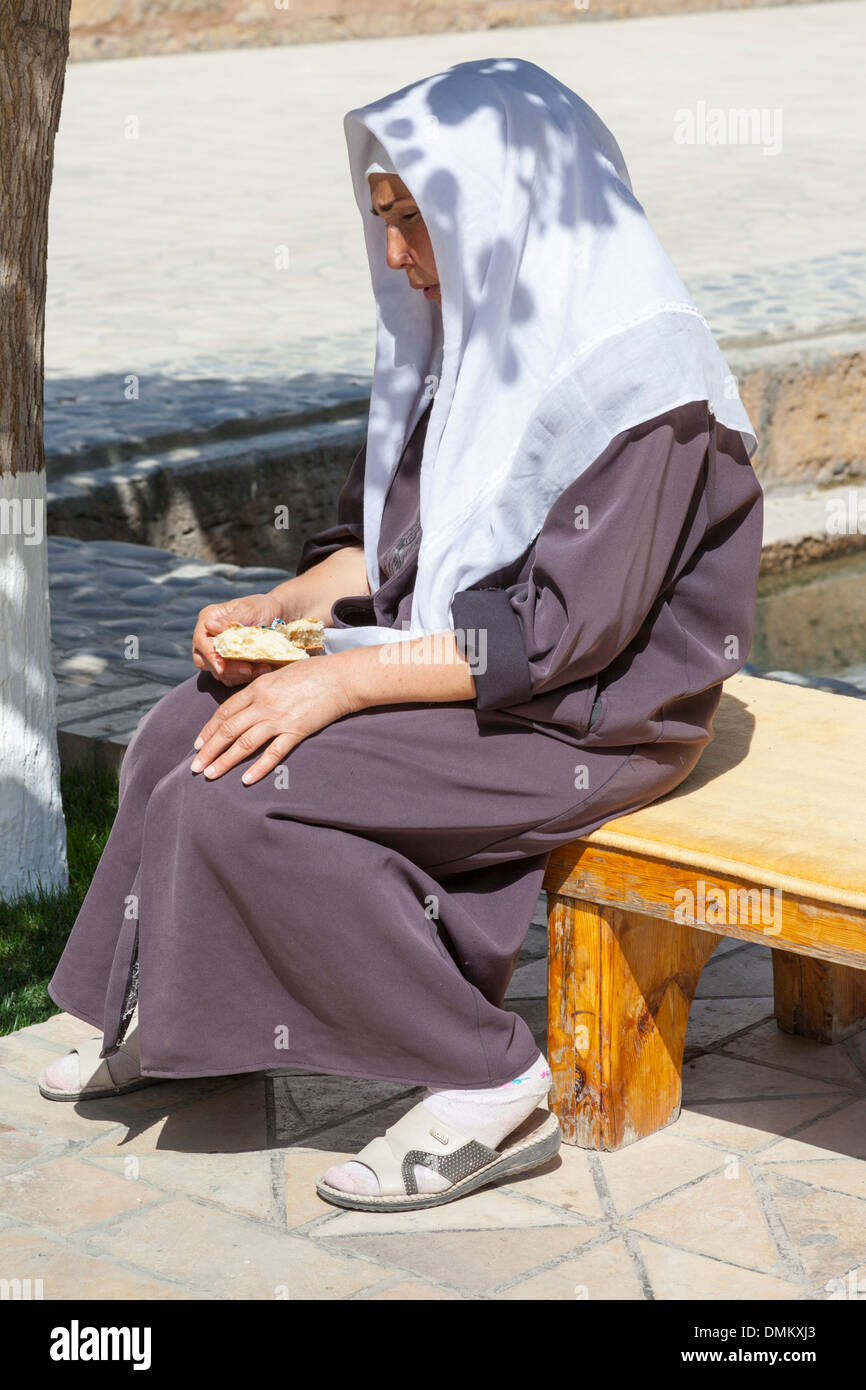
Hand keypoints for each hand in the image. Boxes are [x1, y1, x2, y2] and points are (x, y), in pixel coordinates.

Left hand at [189, 655, 355, 783]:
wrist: (341, 678)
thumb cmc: (313, 673)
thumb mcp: (279, 675)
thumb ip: (260, 690)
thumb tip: (246, 706)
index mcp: (257, 688)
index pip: (224, 712)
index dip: (208, 730)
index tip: (197, 745)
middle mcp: (263, 704)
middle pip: (228, 730)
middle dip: (209, 750)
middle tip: (195, 766)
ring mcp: (279, 718)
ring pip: (244, 743)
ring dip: (225, 761)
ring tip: (210, 775)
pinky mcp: (296, 731)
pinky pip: (273, 753)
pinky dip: (258, 768)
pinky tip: (246, 780)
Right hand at [192, 592, 286, 686]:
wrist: (278, 615)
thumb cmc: (263, 607)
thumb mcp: (249, 610)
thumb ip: (229, 620)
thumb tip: (209, 626)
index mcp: (209, 618)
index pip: (201, 641)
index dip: (210, 656)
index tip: (222, 667)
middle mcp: (208, 636)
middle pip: (204, 660)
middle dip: (226, 669)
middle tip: (248, 670)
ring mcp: (217, 651)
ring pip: (218, 672)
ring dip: (239, 674)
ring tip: (263, 668)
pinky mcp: (228, 663)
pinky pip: (230, 678)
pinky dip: (245, 677)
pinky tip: (262, 670)